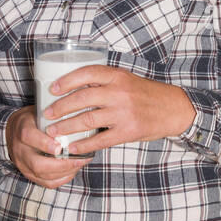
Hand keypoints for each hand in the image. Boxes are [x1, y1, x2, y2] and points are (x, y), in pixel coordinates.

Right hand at [5, 106, 91, 188]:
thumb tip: (75, 117)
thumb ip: (53, 117)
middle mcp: (20, 150)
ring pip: (43, 175)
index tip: (61, 146)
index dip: (45, 144)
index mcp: (22, 130)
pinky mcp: (30, 175)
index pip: (29, 137)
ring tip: (80, 163)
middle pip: (36, 164)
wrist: (14, 132)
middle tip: (78, 159)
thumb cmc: (33, 121)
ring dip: (64, 172)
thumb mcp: (39, 112)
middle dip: (60, 164)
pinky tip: (72, 170)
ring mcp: (23, 165)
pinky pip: (46, 183)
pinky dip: (62, 178)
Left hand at [41, 66, 195, 154]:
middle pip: (82, 98)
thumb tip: (75, 88)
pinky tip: (73, 147)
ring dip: (67, 126)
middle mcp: (119, 92)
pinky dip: (84, 145)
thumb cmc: (146, 94)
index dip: (67, 80)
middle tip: (47, 114)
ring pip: (87, 119)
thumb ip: (105, 82)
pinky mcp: (128, 131)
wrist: (173, 109)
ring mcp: (124, 113)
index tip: (52, 88)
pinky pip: (101, 139)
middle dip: (61, 107)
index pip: (87, 73)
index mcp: (118, 76)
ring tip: (54, 131)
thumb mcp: (127, 80)